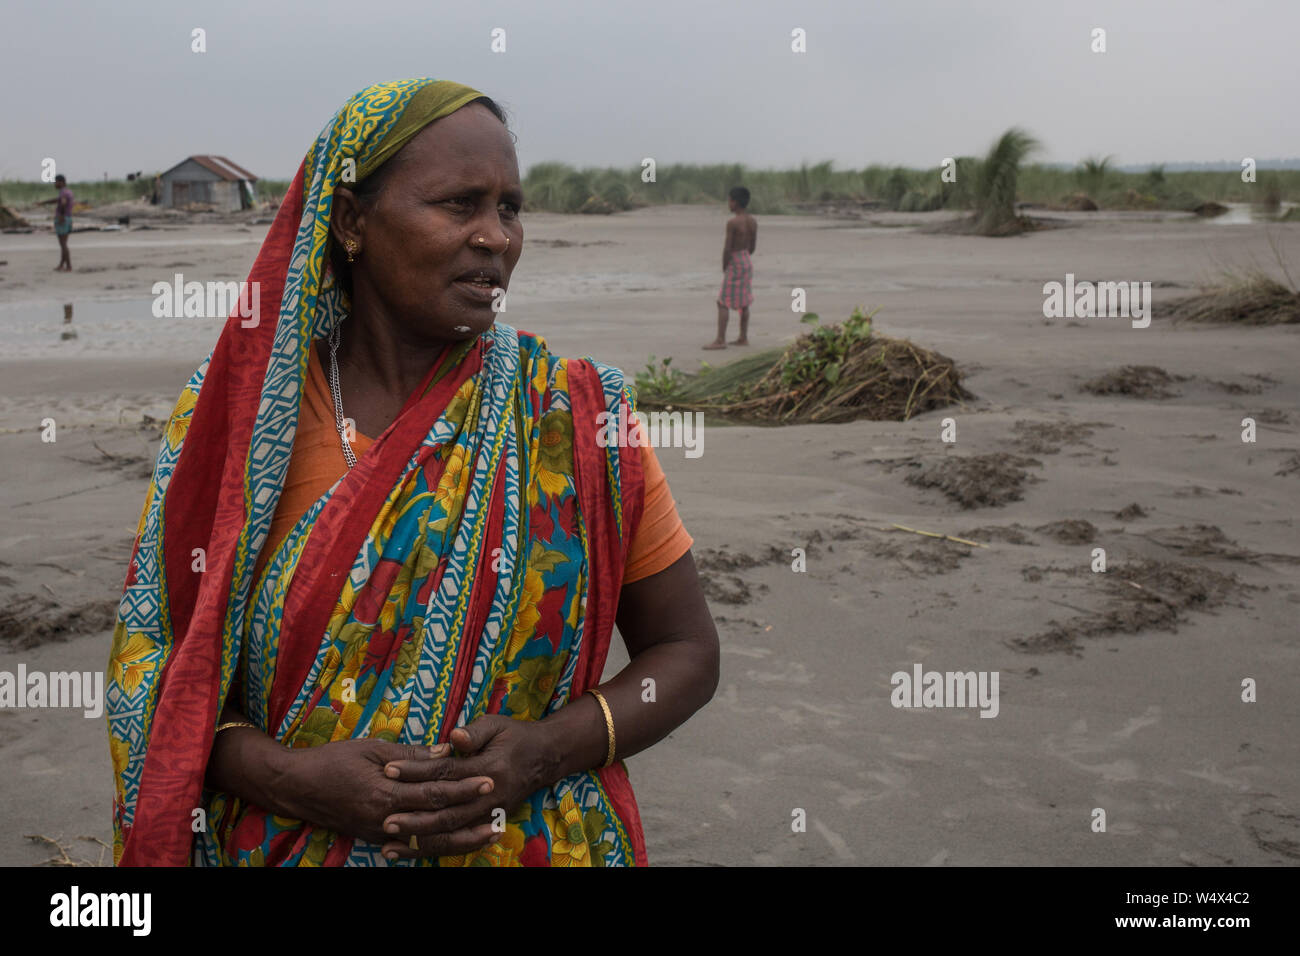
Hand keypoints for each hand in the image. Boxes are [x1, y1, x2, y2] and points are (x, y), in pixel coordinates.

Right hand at [280, 738, 496, 853]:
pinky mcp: (376, 838)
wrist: (296, 787)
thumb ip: (410, 755)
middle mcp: (386, 818)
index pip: (434, 793)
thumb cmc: (332, 761)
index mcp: (386, 792)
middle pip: (437, 823)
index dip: (464, 788)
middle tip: (501, 811)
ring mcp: (381, 833)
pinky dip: (436, 847)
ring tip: (489, 835)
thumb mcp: (372, 749)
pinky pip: (411, 847)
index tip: (490, 781)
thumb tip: (446, 751)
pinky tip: (456, 845)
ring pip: (428, 841)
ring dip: (461, 840)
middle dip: (471, 817)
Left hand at [377, 715, 555, 860]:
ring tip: (390, 841)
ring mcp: (490, 813)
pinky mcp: (489, 822)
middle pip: (447, 812)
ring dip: (420, 838)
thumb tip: (454, 738)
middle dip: (415, 818)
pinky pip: (458, 840)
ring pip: (451, 832)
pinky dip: (434, 847)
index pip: (446, 772)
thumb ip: (474, 732)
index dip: (416, 771)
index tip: (388, 769)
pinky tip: (410, 850)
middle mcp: (490, 796)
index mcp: (489, 769)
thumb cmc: (515, 737)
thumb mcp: (496, 725)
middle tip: (385, 819)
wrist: (545, 757)